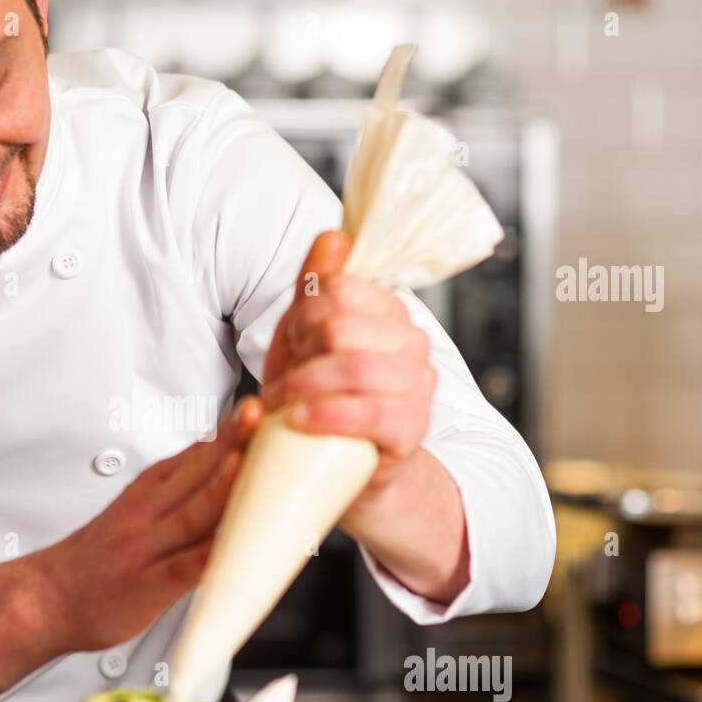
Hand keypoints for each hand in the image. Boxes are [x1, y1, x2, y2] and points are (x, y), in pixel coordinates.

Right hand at [32, 395, 264, 652]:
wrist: (47, 598)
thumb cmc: (96, 559)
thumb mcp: (134, 509)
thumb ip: (176, 491)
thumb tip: (224, 468)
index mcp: (148, 492)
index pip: (195, 455)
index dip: (228, 430)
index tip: (257, 407)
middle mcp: (147, 513)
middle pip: (194, 472)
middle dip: (228, 442)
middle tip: (256, 414)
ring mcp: (146, 548)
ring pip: (190, 514)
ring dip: (218, 488)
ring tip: (243, 464)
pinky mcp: (146, 585)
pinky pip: (181, 569)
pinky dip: (204, 557)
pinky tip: (226, 547)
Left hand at [259, 230, 435, 517]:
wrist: (346, 465)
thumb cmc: (324, 397)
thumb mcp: (308, 339)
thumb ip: (316, 286)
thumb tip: (333, 236)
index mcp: (389, 312)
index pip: (339, 290)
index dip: (303, 316)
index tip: (292, 343)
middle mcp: (412, 342)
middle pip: (342, 328)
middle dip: (300, 356)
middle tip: (282, 383)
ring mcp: (418, 385)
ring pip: (357, 367)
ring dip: (305, 387)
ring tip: (283, 405)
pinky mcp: (413, 428)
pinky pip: (372, 412)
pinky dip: (328, 415)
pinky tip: (300, 421)